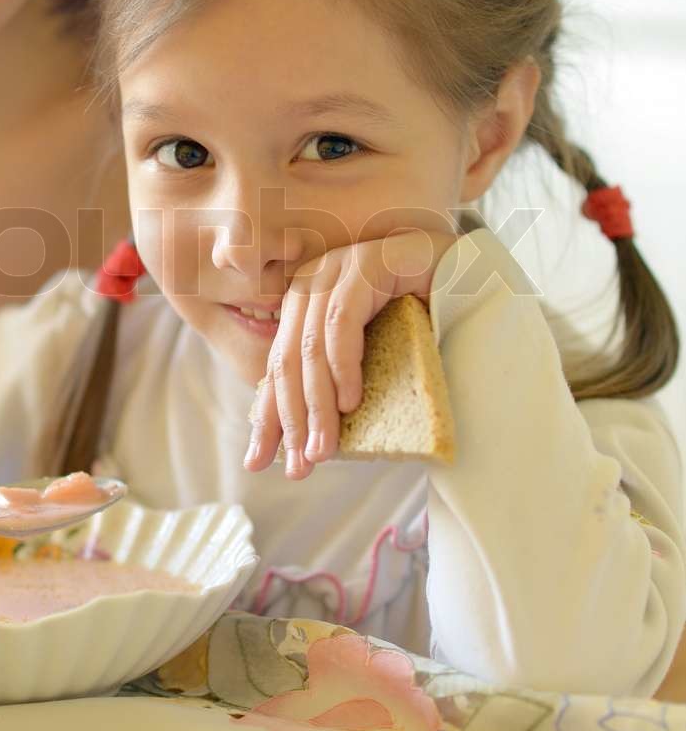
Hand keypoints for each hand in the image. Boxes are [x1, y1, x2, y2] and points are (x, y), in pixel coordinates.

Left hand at [245, 228, 458, 479]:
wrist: (471, 279)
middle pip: (289, 360)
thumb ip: (332, 384)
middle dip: (292, 419)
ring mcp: (336, 269)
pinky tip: (351, 403)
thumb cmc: (421, 324)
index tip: (260, 461)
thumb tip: (299, 444)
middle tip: (303, 465)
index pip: (278, 367)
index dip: (269, 417)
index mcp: (303, 304)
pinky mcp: (365, 264)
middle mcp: (311, 283)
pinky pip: (342, 322)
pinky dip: (343, 367)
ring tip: (324, 447)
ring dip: (317, 404)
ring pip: (312, 347)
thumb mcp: (367, 360)